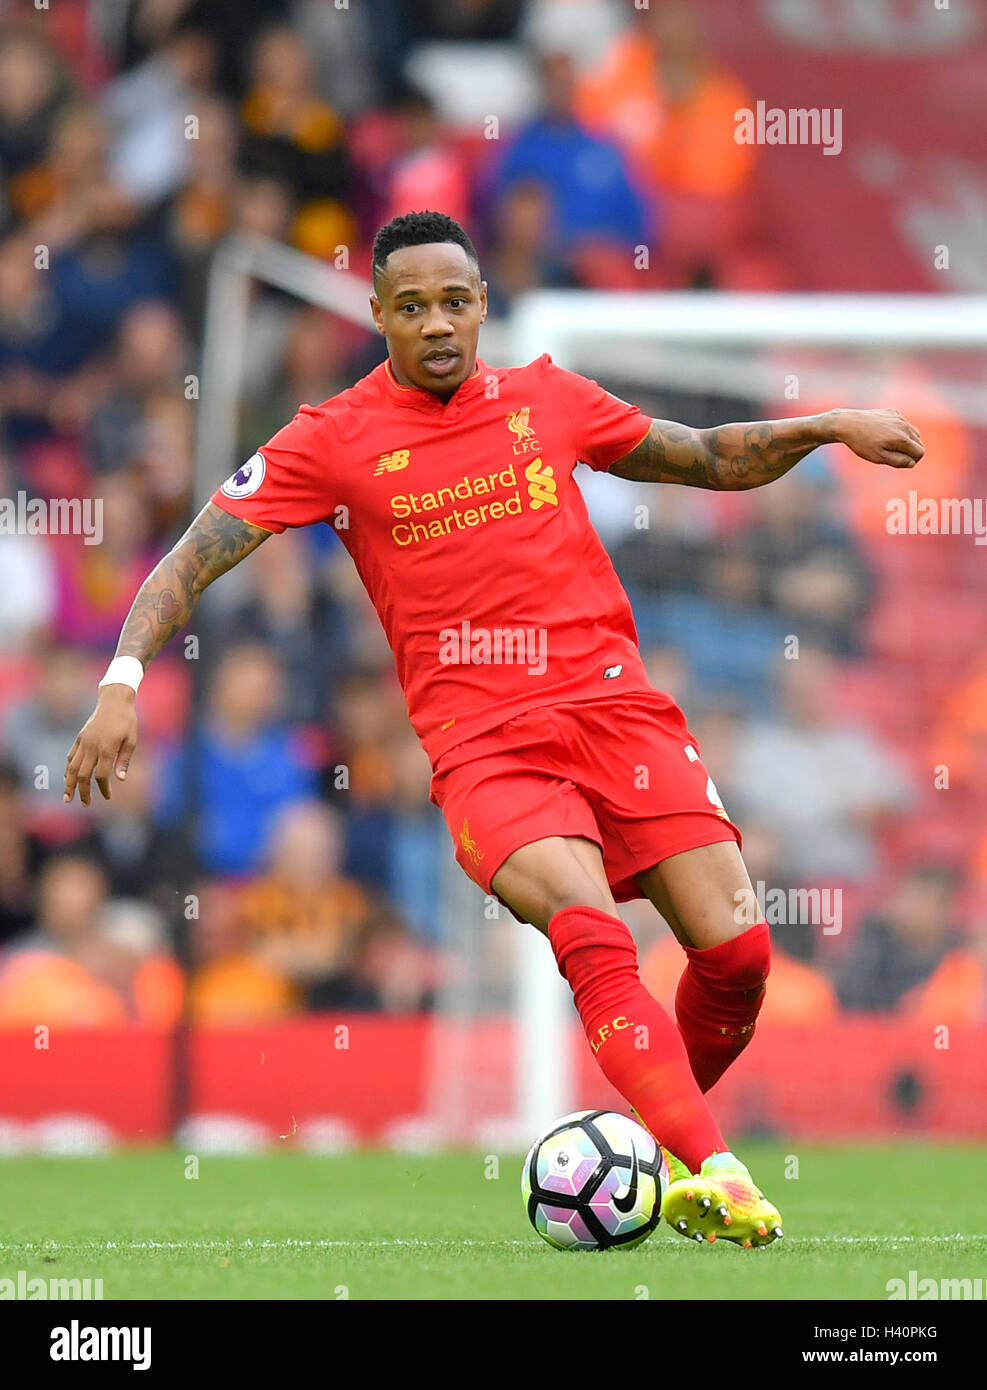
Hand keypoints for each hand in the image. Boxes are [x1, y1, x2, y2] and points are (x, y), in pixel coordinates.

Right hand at [64, 686, 138, 805]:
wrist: (114, 700)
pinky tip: (68, 778)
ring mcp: (83, 742)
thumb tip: (120, 779)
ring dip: (69, 784)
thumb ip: (124, 760)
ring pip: (72, 767)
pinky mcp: (80, 738)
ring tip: (67, 798)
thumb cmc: (127, 720)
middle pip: (82, 774)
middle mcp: (92, 747)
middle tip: (85, 804)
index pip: (101, 775)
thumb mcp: (132, 740)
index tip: (108, 796)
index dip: (103, 788)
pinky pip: (71, 756)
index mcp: (107, 748)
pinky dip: (68, 769)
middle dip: (83, 791)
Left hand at [832, 408, 923, 468]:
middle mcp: (904, 426)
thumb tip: (912, 463)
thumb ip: (898, 461)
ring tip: (890, 446)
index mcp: (902, 438)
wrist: (847, 423)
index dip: (913, 460)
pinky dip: (899, 430)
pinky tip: (884, 434)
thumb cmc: (862, 443)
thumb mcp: (879, 458)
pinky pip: (903, 423)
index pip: (920, 452)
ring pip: (913, 432)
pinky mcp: (893, 412)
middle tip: (894, 455)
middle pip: (919, 442)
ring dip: (907, 440)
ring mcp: (899, 417)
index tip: (901, 462)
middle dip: (911, 451)